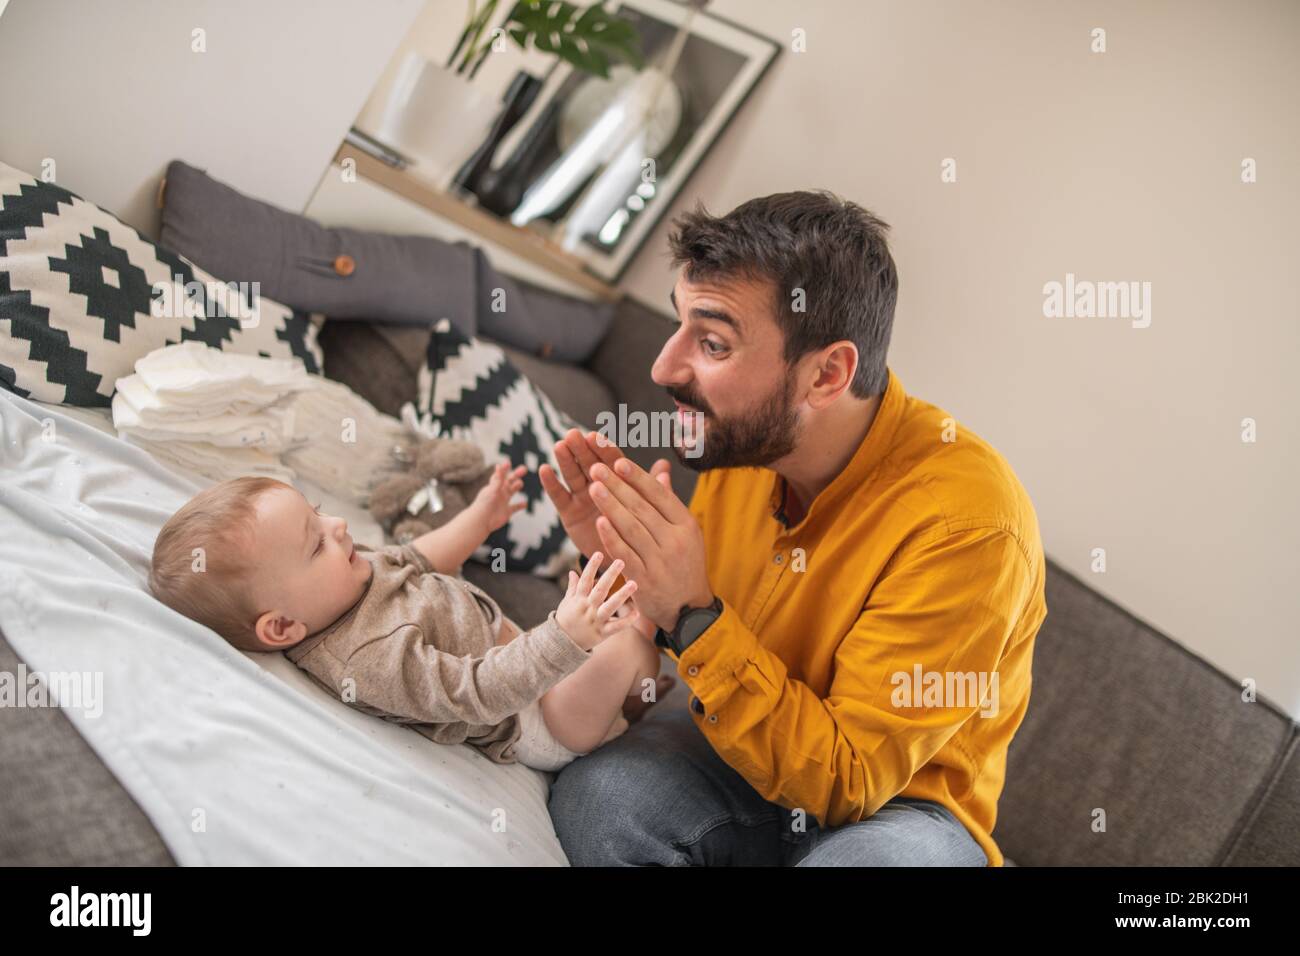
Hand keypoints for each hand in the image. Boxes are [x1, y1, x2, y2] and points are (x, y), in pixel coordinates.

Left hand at [473, 461, 526, 532]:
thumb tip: (499, 465)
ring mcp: (503, 502)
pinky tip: (525, 503)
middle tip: (524, 469)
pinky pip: (515, 507)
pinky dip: (520, 505)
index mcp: (495, 486)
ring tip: (519, 484)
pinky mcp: (507, 512)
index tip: (509, 462)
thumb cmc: (484, 505)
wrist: (481, 521)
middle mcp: (499, 493)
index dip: (504, 468)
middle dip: (516, 474)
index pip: (501, 475)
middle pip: (509, 481)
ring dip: (516, 487)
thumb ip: (497, 479)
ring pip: (512, 492)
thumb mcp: (492, 490)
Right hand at [539, 429, 672, 557]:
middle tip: (573, 435)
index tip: (596, 436)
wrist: (626, 559)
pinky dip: (551, 483)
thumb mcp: (648, 509)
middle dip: (581, 449)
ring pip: (573, 475)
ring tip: (559, 446)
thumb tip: (666, 466)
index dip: (603, 449)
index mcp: (618, 480)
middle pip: (589, 463)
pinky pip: (559, 497)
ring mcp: (582, 498)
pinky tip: (544, 470)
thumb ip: (653, 488)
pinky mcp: (569, 513)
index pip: (611, 461)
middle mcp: (598, 485)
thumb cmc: (638, 529)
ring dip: (565, 460)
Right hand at [556, 551, 638, 650]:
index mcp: (578, 599)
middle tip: (621, 561)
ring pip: (610, 607)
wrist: (562, 644)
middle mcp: (588, 608)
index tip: (599, 553)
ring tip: (634, 583)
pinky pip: (616, 627)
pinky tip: (637, 612)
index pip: (585, 579)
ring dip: (622, 595)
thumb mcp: (566, 602)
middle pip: (600, 590)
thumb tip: (573, 571)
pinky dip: (627, 621)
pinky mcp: (602, 633)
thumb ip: (572, 587)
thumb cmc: (566, 620)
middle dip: (610, 575)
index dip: (591, 566)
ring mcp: (596, 620)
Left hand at [586, 456, 711, 632]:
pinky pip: (625, 554)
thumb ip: (669, 503)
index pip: (660, 496)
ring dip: (610, 506)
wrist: (688, 609)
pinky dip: (611, 537)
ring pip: (631, 528)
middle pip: (642, 508)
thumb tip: (661, 470)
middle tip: (596, 469)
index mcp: (686, 525)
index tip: (618, 461)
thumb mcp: (686, 533)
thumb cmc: (684, 563)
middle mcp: (675, 541)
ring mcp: (659, 561)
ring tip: (593, 487)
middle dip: (617, 486)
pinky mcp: (644, 579)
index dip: (637, 478)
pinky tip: (598, 521)